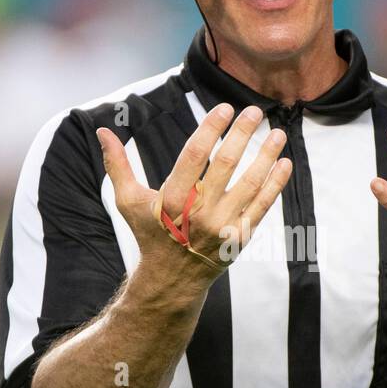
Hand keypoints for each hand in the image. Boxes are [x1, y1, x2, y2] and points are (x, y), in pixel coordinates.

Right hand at [97, 104, 291, 284]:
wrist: (172, 279)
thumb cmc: (150, 233)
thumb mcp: (128, 201)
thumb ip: (118, 165)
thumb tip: (102, 131)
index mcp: (171, 200)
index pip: (195, 155)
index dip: (211, 129)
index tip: (224, 108)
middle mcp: (199, 213)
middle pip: (226, 164)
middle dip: (242, 134)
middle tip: (254, 111)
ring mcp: (222, 227)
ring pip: (250, 184)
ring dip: (266, 155)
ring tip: (277, 133)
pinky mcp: (239, 238)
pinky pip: (262, 206)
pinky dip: (276, 184)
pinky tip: (284, 163)